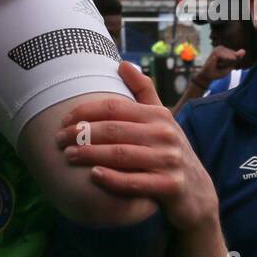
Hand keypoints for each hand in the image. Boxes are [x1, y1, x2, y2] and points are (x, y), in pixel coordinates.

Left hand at [56, 62, 218, 232]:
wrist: (197, 193)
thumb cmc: (169, 151)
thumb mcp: (161, 119)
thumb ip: (143, 91)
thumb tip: (122, 64)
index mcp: (158, 115)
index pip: (115, 107)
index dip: (86, 111)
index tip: (64, 119)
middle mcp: (165, 135)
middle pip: (114, 130)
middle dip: (82, 133)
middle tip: (59, 139)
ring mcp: (169, 160)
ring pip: (122, 155)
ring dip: (91, 154)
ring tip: (69, 156)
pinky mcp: (171, 186)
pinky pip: (136, 182)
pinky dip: (113, 179)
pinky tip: (94, 176)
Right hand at [193, 45, 245, 89]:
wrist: (207, 76)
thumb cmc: (218, 71)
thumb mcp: (230, 66)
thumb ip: (237, 58)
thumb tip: (244, 50)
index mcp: (224, 50)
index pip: (235, 54)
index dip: (233, 62)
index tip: (224, 66)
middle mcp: (221, 47)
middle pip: (234, 55)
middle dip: (230, 63)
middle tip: (220, 67)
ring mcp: (217, 49)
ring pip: (231, 56)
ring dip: (227, 63)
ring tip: (219, 66)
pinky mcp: (216, 52)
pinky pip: (227, 57)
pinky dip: (225, 63)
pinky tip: (219, 64)